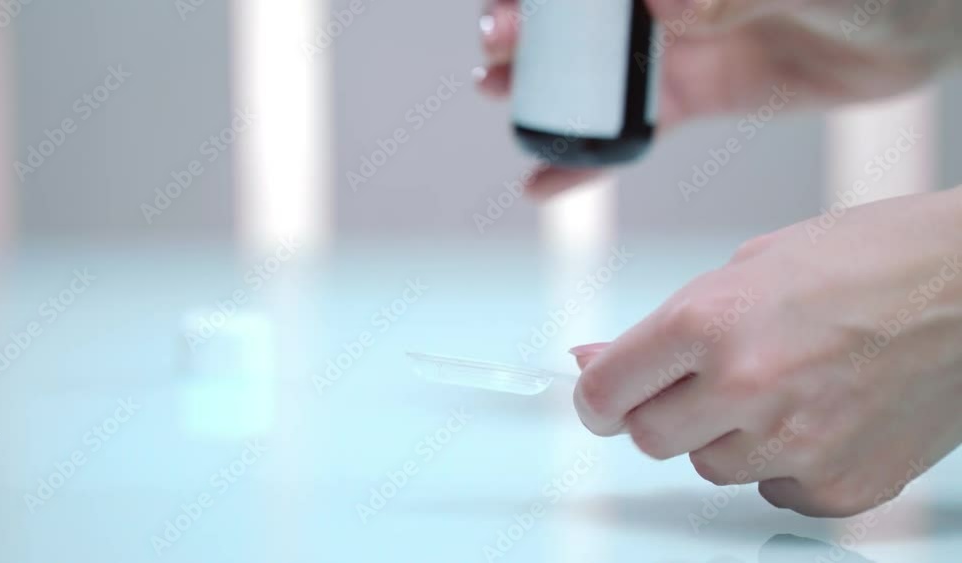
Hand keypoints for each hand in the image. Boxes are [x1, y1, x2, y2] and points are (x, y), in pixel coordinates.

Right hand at [479, 0, 961, 197]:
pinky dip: (588, 159)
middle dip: (527, 34)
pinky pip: (631, 130)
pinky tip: (544, 183)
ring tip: (498, 98)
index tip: (506, 5)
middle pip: (579, 20)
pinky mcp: (696, 94)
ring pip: (593, 72)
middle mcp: (669, 0)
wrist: (922, 32)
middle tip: (495, 53)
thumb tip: (665, 5)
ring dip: (542, 88)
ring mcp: (678, 46)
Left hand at [569, 188, 961, 516]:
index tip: (603, 395)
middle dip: (658, 412)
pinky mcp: (841, 485)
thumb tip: (598, 360)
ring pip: (709, 466)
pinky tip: (816, 415)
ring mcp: (797, 444)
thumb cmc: (871, 258)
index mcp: (711, 321)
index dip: (597, 394)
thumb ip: (665, 326)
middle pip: (648, 439)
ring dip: (723, 434)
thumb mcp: (747, 268)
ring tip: (779, 385)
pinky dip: (781, 462)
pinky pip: (773, 489)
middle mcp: (747, 388)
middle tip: (698, 382)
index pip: (605, 391)